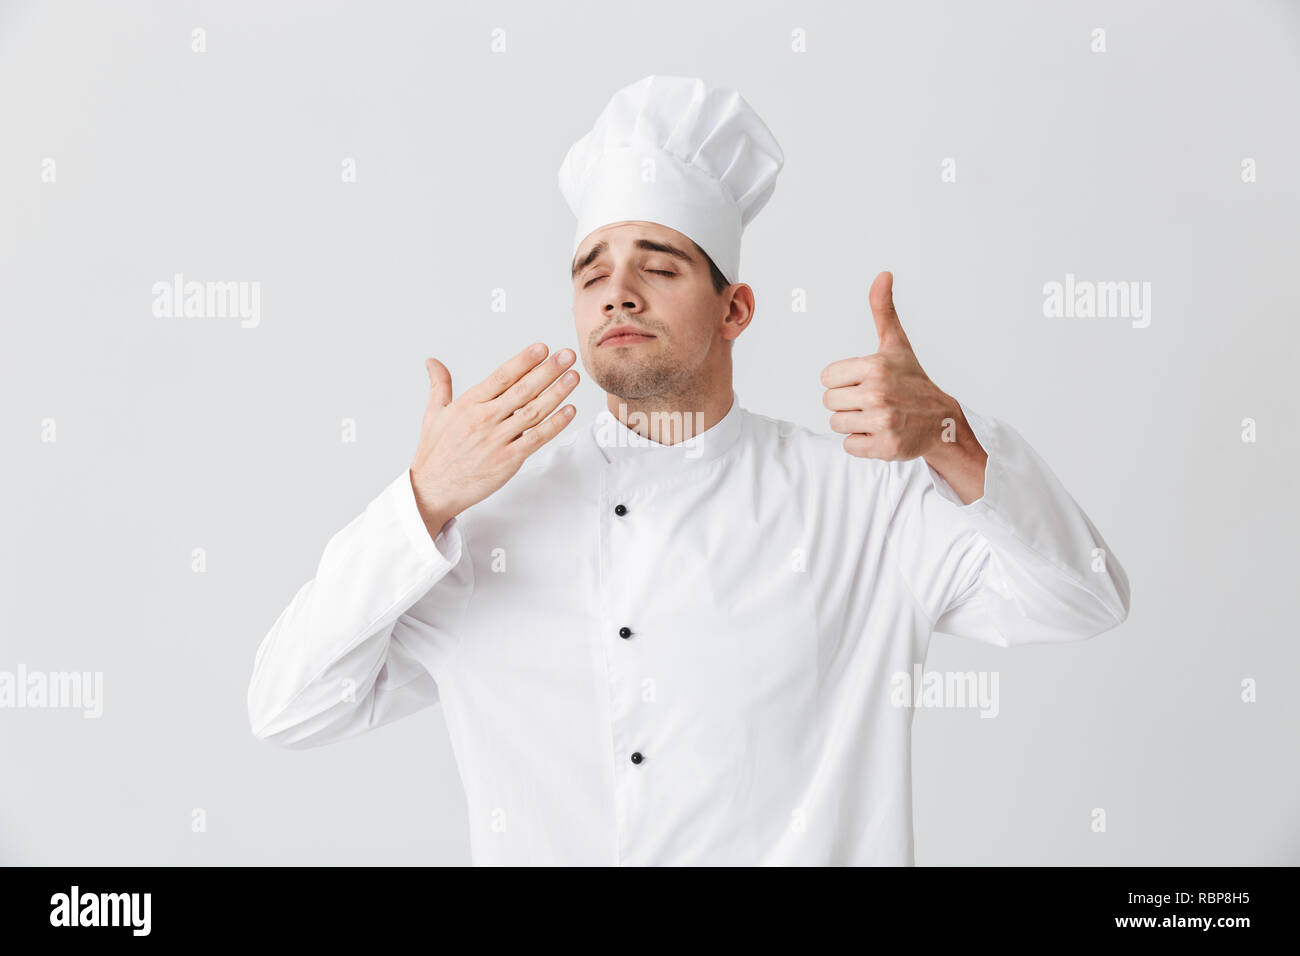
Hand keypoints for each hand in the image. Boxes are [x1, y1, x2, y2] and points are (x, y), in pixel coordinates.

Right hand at [411, 343, 579, 535]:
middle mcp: (485, 419)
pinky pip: (536, 438)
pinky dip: (555, 424)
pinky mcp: (508, 460)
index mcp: (468, 404)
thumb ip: (439, 385)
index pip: (501, 376)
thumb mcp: (433, 414)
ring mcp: (497, 440)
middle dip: (548, 370)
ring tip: (573, 377)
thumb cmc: (435, 454)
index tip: (542, 348)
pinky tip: (569, 411)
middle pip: (523, 390)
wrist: (433, 490)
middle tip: (567, 355)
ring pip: (534, 411)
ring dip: (557, 393)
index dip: (524, 360)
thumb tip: (433, 362)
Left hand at [820, 271, 959, 460]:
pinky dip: (862, 443)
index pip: (827, 378)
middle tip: (873, 401)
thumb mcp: (896, 344)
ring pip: (837, 425)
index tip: (865, 382)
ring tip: (877, 416)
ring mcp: (883, 422)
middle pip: (829, 403)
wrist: (941, 421)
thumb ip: (883, 310)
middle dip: (847, 403)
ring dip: (853, 423)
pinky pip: (849, 445)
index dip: (843, 381)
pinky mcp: (885, 447)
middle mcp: (878, 393)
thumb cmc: (913, 381)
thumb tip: (883, 274)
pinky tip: (881, 433)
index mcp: (875, 367)